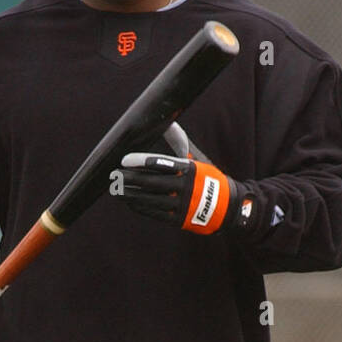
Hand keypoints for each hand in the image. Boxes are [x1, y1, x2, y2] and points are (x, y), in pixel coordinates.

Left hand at [118, 152, 258, 235]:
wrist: (227, 207)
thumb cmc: (207, 178)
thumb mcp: (196, 159)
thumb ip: (180, 142)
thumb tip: (168, 122)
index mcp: (188, 168)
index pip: (160, 163)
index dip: (140, 161)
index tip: (123, 160)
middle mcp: (184, 187)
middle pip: (150, 182)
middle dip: (129, 179)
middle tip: (114, 175)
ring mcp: (181, 205)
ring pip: (149, 199)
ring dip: (130, 195)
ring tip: (116, 190)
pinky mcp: (179, 219)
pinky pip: (155, 213)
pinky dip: (140, 207)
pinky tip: (130, 202)